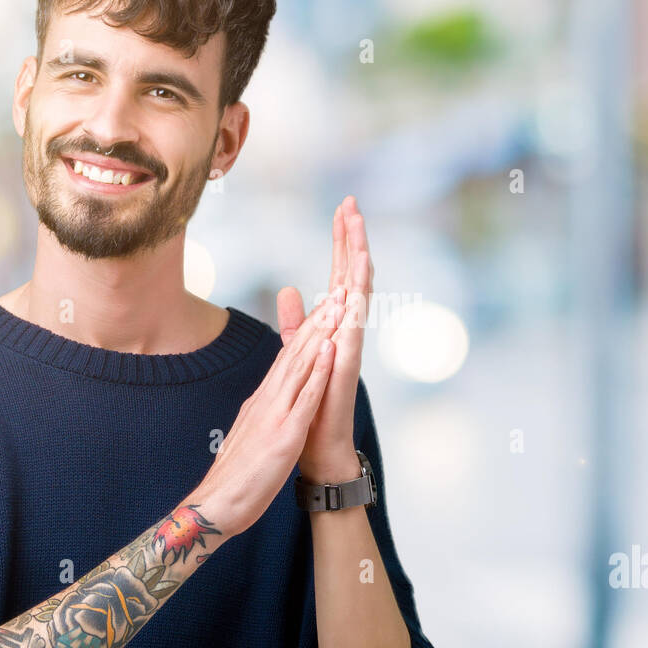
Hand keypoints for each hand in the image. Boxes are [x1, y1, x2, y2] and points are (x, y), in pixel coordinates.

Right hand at [194, 292, 343, 536]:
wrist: (217, 505)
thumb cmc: (236, 476)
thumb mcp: (252, 434)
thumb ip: (262, 413)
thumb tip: (268, 399)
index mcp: (263, 401)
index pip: (289, 358)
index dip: (308, 331)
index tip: (325, 308)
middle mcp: (268, 400)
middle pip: (296, 353)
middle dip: (318, 321)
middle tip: (338, 292)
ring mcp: (276, 414)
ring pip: (301, 366)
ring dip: (321, 334)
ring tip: (338, 306)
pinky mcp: (284, 434)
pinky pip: (305, 398)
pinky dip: (318, 373)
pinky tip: (330, 351)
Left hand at [277, 195, 373, 481]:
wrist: (319, 444)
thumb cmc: (313, 401)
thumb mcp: (299, 352)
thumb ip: (296, 322)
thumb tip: (289, 289)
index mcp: (335, 323)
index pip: (339, 272)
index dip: (340, 241)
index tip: (341, 208)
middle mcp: (348, 328)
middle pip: (352, 274)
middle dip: (351, 239)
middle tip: (351, 204)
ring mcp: (350, 344)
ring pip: (358, 295)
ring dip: (358, 263)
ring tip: (358, 231)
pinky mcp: (346, 363)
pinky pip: (353, 327)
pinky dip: (356, 304)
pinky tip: (355, 282)